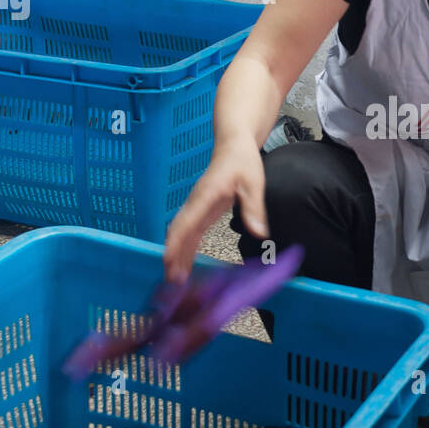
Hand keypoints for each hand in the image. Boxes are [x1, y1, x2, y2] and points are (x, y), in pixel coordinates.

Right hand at [163, 142, 268, 283]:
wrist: (234, 145)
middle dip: (173, 256)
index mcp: (205, 196)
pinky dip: (185, 249)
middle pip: (178, 233)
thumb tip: (258, 232)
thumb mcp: (253, 182)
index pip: (186, 223)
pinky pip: (189, 233)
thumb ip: (253, 207)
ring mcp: (196, 208)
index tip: (169, 262)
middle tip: (172, 282)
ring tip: (175, 281)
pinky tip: (184, 265)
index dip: (176, 244)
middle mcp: (196, 203)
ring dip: (177, 256)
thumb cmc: (242, 161)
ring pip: (181, 235)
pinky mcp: (201, 212)